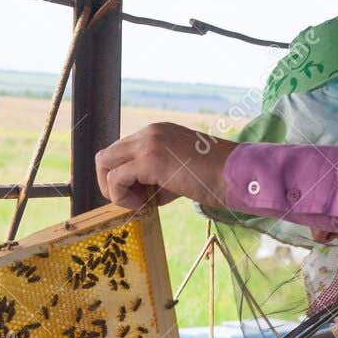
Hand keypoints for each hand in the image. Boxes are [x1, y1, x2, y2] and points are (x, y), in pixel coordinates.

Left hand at [95, 123, 236, 208]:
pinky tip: (144, 205)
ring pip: (103, 163)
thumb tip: (139, 198)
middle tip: (133, 201)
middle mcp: (149, 132)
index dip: (125, 178)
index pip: (121, 152)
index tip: (142, 195)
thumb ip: (155, 181)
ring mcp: (148, 143)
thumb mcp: (178, 175)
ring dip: (114, 190)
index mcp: (156, 133)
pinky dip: (122, 197)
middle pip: (105, 155)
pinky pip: (115, 179)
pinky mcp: (149, 159)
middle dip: (111, 183)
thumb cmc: (213, 178)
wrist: (234, 174)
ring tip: (139, 203)